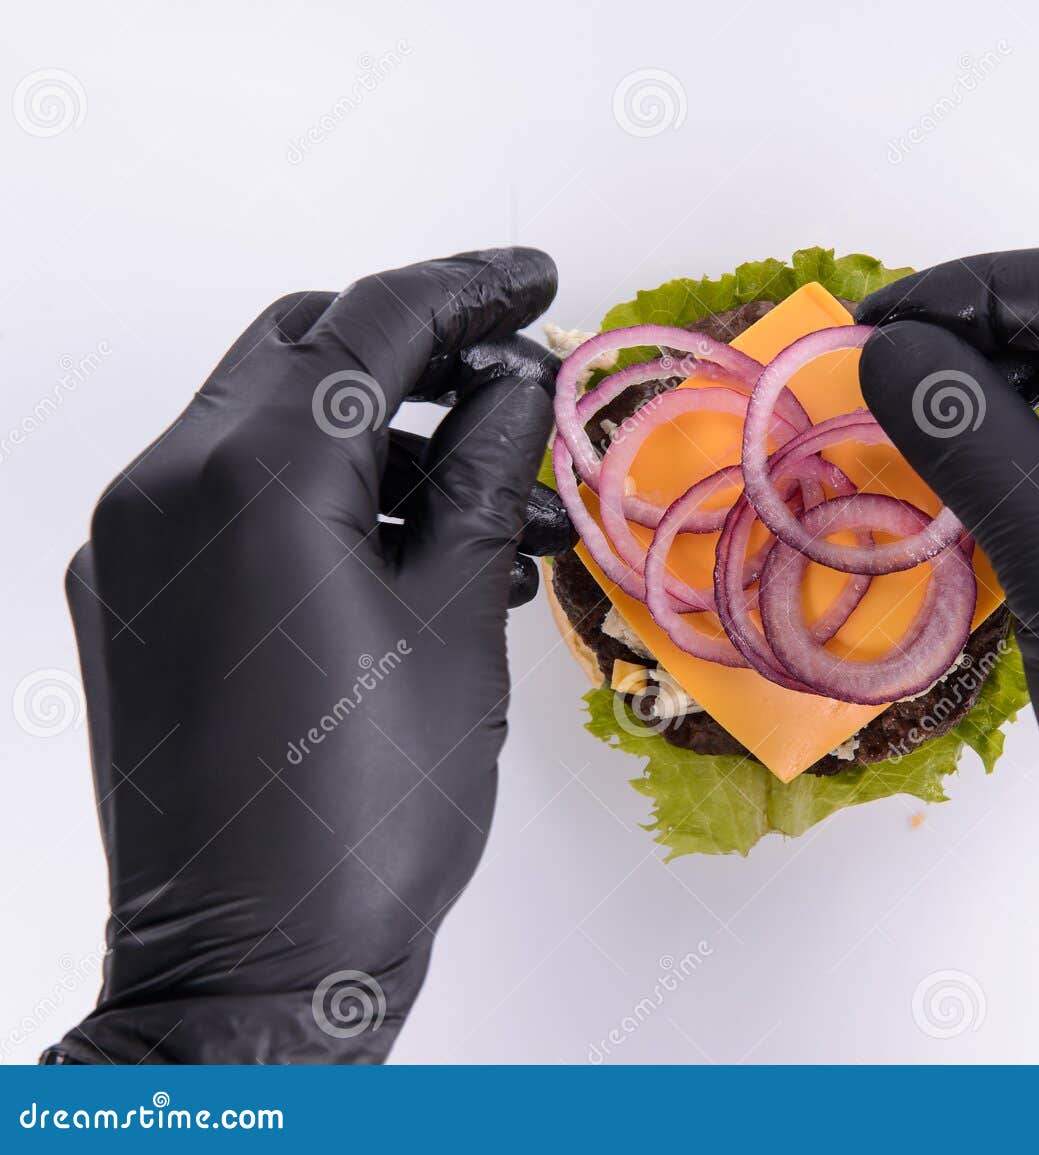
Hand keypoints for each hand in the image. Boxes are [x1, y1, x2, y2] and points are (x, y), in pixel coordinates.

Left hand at [48, 249, 564, 1063]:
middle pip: (300, 352)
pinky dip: (328, 497)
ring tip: (492, 507)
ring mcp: (136, 553)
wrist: (253, 969)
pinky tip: (418, 556)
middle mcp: (164, 495)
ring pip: (270, 428)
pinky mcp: (137, 606)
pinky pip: (237, 502)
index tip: (534, 279)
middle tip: (517, 385)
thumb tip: (515, 384)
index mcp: (248, 483)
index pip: (366, 324)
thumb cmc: (363, 817)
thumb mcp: (455, 624)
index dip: (466, 288)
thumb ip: (482, 477)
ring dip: (381, 437)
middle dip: (417, 353)